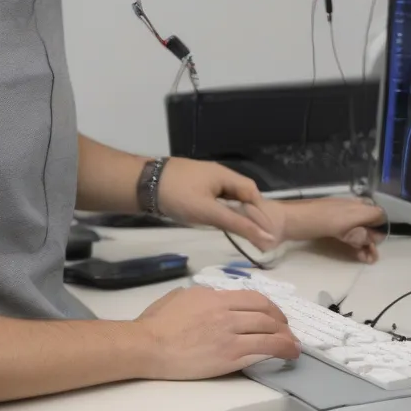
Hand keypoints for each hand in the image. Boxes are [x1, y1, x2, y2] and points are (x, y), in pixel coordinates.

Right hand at [136, 286, 299, 378]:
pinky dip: (278, 350)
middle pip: (264, 313)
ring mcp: (229, 333)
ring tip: (294, 345)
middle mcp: (227, 311)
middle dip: (281, 322)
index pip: (252, 297)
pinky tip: (286, 354)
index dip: (269, 306)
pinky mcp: (228, 355)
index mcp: (215, 296)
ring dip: (285, 337)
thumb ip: (202, 296)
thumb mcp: (182, 296)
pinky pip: (261, 350)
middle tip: (288, 330)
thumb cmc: (158, 322)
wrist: (149, 344)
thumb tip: (212, 298)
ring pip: (267, 331)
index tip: (275, 314)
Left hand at [157, 158, 278, 251]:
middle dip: (250, 213)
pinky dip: (222, 210)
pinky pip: (215, 198)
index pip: (251, 192)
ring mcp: (204, 180)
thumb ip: (238, 224)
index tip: (265, 232)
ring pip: (227, 196)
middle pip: (241, 193)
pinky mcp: (193, 187)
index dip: (260, 212)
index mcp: (225, 175)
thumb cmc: (179, 196)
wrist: (143, 184)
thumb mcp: (209, 212)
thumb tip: (266, 235)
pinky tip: (220, 222)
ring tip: (243, 232)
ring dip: (236, 212)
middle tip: (256, 236)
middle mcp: (217, 175)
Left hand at [261, 197, 386, 262]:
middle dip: (373, 239)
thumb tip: (372, 237)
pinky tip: (356, 253)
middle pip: (368, 223)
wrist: (281, 221)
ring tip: (366, 258)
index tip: (379, 243)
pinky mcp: (327, 226)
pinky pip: (347, 233)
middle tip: (372, 256)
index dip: (382, 227)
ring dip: (364, 243)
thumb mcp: (336, 225)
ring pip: (358, 230)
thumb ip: (355, 232)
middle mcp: (347, 209)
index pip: (377, 213)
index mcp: (351, 206)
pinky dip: (354, 242)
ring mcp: (337, 217)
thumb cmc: (308, 220)